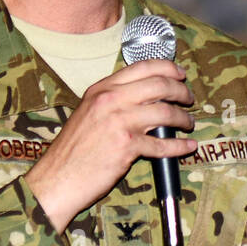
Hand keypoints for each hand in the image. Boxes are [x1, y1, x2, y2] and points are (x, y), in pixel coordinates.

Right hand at [26, 60, 196, 232]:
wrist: (57, 178)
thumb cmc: (74, 149)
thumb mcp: (89, 112)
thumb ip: (114, 100)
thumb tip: (147, 94)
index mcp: (102, 88)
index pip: (143, 67)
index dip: (168, 68)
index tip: (181, 74)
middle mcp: (111, 100)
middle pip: (160, 85)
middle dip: (181, 91)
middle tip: (189, 99)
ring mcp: (120, 121)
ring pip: (166, 113)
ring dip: (184, 119)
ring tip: (189, 123)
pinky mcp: (127, 146)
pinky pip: (163, 144)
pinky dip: (180, 146)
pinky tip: (189, 146)